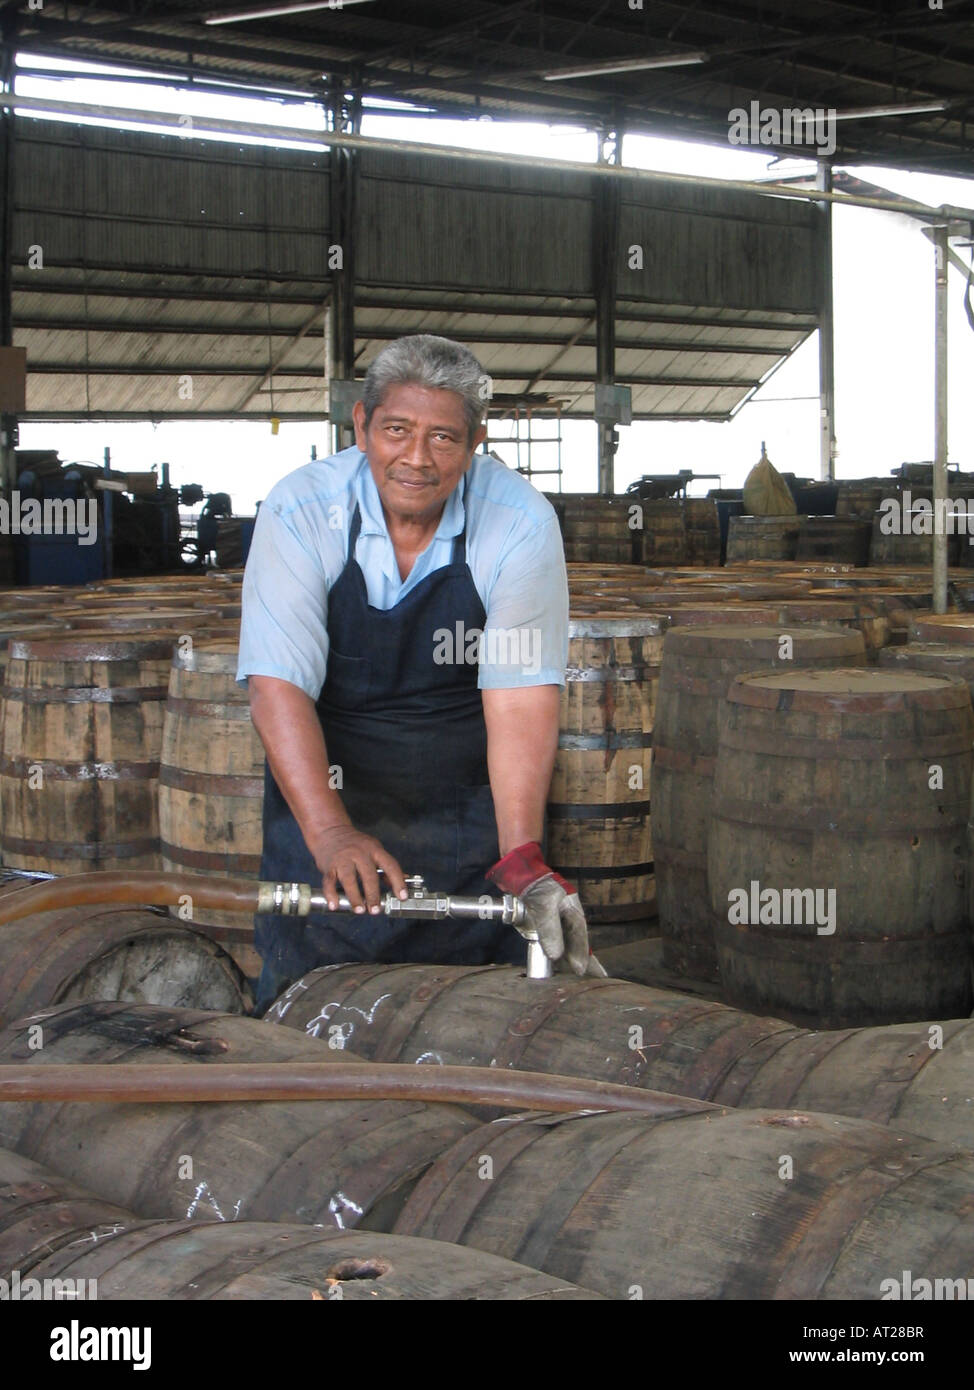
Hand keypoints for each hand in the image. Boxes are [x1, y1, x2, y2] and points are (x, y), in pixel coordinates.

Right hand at [311, 824, 406, 914]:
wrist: (330, 831)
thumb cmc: (355, 844)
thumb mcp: (374, 850)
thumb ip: (387, 867)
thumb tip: (405, 880)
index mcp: (375, 850)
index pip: (390, 866)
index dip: (398, 882)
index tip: (403, 897)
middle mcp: (360, 853)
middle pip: (369, 875)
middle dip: (373, 895)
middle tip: (376, 910)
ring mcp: (343, 859)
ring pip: (349, 879)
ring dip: (355, 897)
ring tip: (360, 910)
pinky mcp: (329, 865)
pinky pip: (329, 881)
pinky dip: (331, 894)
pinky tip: (334, 906)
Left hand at [487, 841, 591, 974]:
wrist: (520, 874)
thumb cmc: (536, 887)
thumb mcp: (544, 908)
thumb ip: (551, 931)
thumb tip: (556, 954)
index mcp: (573, 910)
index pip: (580, 937)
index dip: (582, 954)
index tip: (582, 971)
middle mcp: (568, 915)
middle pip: (577, 941)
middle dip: (584, 958)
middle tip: (591, 975)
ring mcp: (558, 917)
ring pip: (567, 941)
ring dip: (571, 956)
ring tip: (577, 973)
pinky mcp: (546, 920)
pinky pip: (555, 938)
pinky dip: (558, 950)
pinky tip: (558, 959)